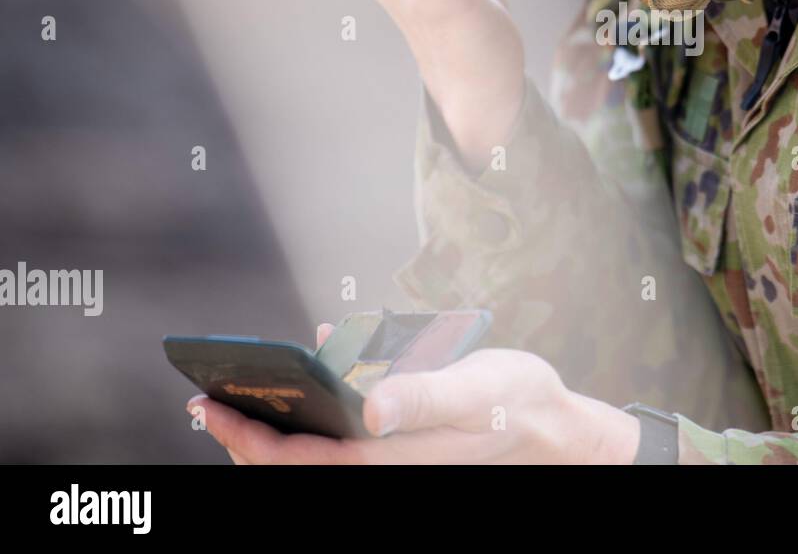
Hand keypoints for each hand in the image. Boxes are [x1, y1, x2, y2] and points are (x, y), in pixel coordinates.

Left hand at [188, 333, 639, 464]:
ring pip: (313, 454)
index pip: (296, 459)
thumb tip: (371, 406)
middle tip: (210, 400)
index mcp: (386, 455)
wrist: (554, 427)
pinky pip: (341, 436)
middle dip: (247, 435)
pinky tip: (317, 369)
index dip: (246, 436)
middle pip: (294, 463)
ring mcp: (387, 455)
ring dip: (276, 428)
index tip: (209, 406)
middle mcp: (379, 462)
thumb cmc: (517, 403)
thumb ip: (423, 396)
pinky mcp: (398, 443)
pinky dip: (316, 413)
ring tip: (246, 393)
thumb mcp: (476, 390)